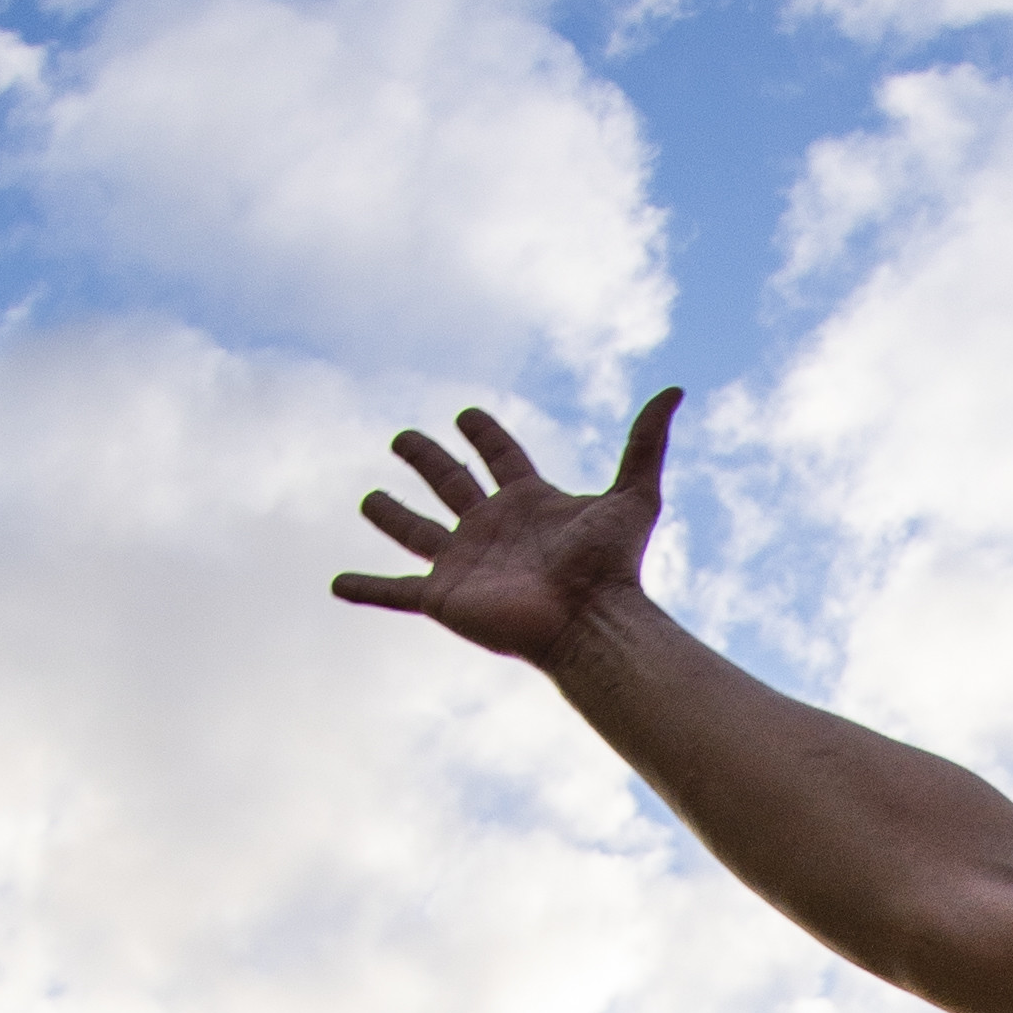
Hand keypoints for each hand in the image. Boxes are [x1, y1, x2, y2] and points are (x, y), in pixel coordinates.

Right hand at [333, 388, 681, 662]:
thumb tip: (676, 390)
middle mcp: (491, 528)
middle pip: (450, 483)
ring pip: (415, 531)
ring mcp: (464, 562)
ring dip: (390, 515)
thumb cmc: (613, 567)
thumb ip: (646, 442)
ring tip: (368, 499)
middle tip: (403, 438)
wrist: (592, 623)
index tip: (467, 415)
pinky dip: (364, 589)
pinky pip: (394, 591)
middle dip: (426, 459)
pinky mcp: (444, 596)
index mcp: (527, 502)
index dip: (485, 434)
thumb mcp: (633, 497)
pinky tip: (336, 584)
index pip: (500, 457)